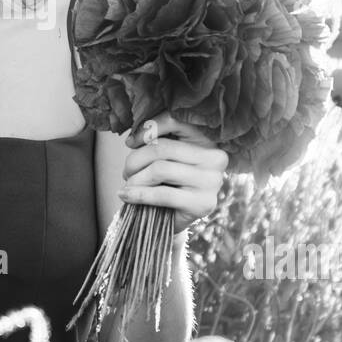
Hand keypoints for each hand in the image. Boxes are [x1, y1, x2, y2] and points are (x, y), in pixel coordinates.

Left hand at [117, 112, 228, 235]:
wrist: (174, 219)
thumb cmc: (167, 182)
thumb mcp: (163, 156)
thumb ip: (154, 141)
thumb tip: (132, 141)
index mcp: (208, 139)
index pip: (174, 121)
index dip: (147, 129)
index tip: (130, 142)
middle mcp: (216, 158)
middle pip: (163, 148)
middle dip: (136, 159)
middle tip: (126, 171)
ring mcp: (212, 181)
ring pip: (160, 169)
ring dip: (136, 178)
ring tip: (128, 184)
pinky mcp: (203, 204)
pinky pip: (162, 194)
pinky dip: (138, 194)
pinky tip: (126, 195)